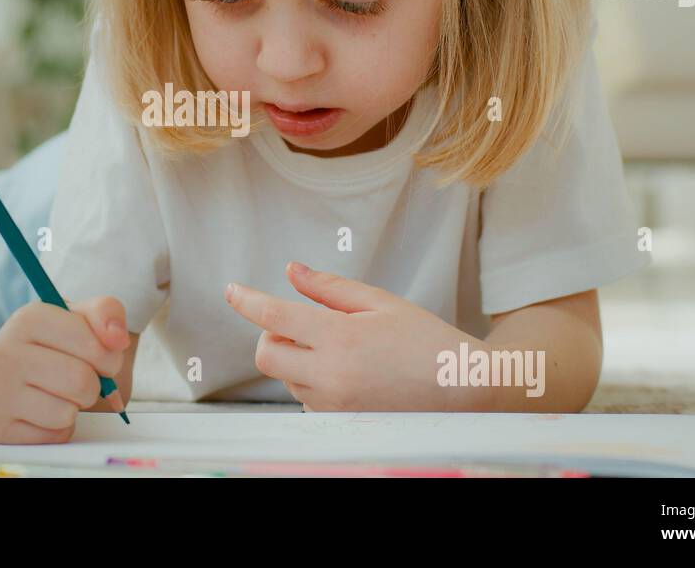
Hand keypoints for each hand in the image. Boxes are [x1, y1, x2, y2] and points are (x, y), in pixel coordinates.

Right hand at [0, 297, 129, 443]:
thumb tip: (117, 338)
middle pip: (81, 381)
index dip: (108, 356)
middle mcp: (3, 353)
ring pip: (66, 412)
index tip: (99, 355)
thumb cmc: (60, 344)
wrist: (27, 373)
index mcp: (26, 319)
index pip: (92, 344)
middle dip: (94, 384)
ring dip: (75, 407)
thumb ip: (107, 313)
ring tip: (60, 392)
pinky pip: (53, 436)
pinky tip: (45, 412)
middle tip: (80, 377)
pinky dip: (59, 428)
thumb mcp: (83, 318)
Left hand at [224, 262, 484, 411]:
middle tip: (297, 323)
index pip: (275, 316)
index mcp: (341, 338)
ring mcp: (334, 404)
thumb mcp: (380, 303)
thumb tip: (293, 271)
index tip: (231, 291)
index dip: (247, 301)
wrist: (463, 390)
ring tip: (340, 348)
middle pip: (266, 355)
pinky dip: (312, 380)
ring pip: (286, 377)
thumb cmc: (426, 341)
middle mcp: (331, 375)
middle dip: (271, 335)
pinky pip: (306, 397)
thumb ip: (330, 288)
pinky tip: (347, 371)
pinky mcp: (340, 422)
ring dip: (296, 358)